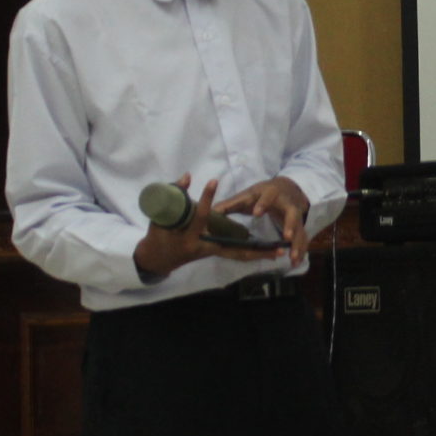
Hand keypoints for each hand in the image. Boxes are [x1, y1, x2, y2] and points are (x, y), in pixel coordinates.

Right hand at [132, 174, 286, 277]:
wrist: (156, 259)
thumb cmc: (158, 237)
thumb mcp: (162, 217)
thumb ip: (175, 195)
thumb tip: (187, 176)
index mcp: (189, 237)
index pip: (200, 215)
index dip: (206, 197)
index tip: (214, 180)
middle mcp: (202, 247)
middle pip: (233, 249)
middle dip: (255, 248)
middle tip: (276, 247)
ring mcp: (209, 252)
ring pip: (237, 255)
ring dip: (258, 254)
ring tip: (279, 252)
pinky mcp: (212, 252)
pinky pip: (234, 254)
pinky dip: (249, 253)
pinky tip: (265, 252)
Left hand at [218, 176, 313, 266]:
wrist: (288, 187)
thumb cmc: (262, 193)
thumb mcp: (248, 195)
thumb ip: (230, 204)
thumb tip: (209, 212)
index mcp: (271, 194)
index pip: (267, 197)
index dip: (263, 204)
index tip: (256, 213)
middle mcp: (287, 204)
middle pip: (292, 214)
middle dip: (290, 225)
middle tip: (286, 237)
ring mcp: (296, 215)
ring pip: (300, 229)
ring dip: (297, 244)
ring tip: (292, 258)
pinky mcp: (300, 225)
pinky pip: (302, 239)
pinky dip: (300, 250)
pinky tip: (296, 262)